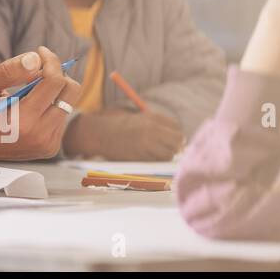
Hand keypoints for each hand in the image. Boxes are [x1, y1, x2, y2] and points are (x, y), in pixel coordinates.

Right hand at [0, 47, 82, 160]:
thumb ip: (7, 72)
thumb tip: (35, 59)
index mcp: (22, 123)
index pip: (54, 83)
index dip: (51, 61)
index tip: (40, 51)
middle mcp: (40, 137)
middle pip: (70, 92)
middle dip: (57, 73)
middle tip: (37, 67)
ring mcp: (48, 145)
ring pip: (68, 103)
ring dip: (52, 90)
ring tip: (26, 91)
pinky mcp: (50, 147)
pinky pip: (61, 116)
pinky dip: (49, 104)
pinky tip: (28, 106)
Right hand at [63, 109, 184, 160]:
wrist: (99, 134)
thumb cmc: (118, 125)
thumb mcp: (138, 118)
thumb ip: (157, 125)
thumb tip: (179, 139)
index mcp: (151, 117)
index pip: (176, 127)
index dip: (175, 134)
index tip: (170, 138)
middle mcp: (152, 129)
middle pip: (177, 140)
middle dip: (175, 146)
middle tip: (168, 148)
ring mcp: (147, 143)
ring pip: (169, 154)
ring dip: (166, 155)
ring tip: (155, 153)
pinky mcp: (141, 155)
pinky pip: (157, 161)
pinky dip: (155, 161)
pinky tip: (145, 156)